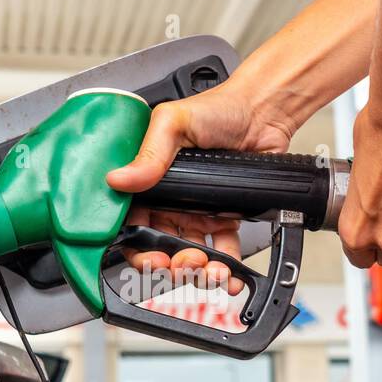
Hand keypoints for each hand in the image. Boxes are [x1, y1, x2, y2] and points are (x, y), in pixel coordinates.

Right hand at [105, 79, 295, 292]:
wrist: (263, 111)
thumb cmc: (217, 108)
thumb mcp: (173, 123)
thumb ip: (148, 154)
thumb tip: (119, 179)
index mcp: (150, 180)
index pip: (132, 222)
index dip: (138, 248)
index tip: (152, 257)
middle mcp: (170, 200)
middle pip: (161, 246)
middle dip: (172, 264)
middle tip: (185, 262)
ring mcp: (197, 211)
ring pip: (190, 253)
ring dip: (199, 270)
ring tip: (211, 269)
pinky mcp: (224, 216)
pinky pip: (222, 248)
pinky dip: (228, 266)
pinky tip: (231, 273)